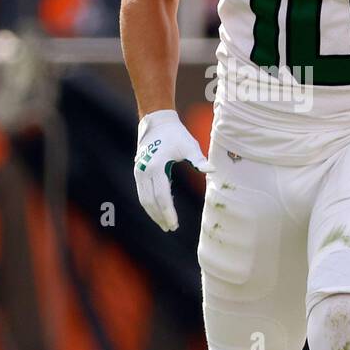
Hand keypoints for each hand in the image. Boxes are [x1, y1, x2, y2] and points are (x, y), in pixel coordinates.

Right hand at [134, 109, 209, 231]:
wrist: (157, 122)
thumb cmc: (176, 134)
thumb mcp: (189, 145)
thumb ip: (198, 160)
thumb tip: (212, 170)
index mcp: (156, 166)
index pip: (161, 196)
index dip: (168, 212)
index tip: (174, 224)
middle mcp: (144, 171)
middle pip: (149, 201)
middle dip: (159, 217)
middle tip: (170, 228)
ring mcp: (138, 171)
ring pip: (143, 199)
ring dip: (152, 213)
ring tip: (163, 224)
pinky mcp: (138, 171)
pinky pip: (142, 192)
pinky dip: (149, 204)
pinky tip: (159, 210)